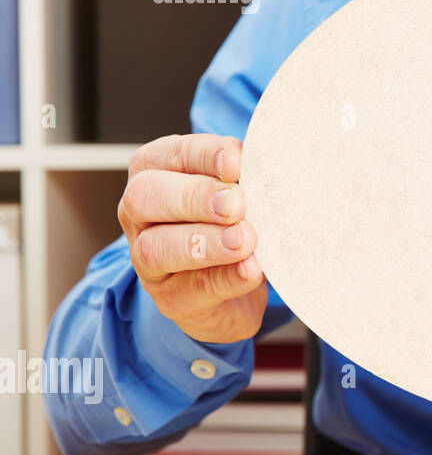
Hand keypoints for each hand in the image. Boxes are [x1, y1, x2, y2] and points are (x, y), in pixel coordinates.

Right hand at [118, 134, 266, 342]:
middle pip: (145, 197)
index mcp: (156, 174)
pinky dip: (226, 278)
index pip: (171, 155)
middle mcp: (140, 215)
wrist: (236, 291)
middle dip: (194, 198)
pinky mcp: (170, 299)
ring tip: (244, 240)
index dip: (204, 156)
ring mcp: (148, 261)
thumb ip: (244, 181)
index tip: (237, 163)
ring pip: (156, 249)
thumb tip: (268, 167)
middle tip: (236, 205)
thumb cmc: (233, 225)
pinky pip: (191, 289)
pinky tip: (251, 269)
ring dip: (205, 243)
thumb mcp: (239, 194)